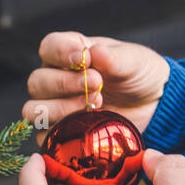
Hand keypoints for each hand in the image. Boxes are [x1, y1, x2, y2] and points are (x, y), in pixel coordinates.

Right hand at [23, 32, 169, 143]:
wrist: (151, 105)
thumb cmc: (137, 76)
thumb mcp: (134, 61)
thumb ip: (115, 58)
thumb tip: (95, 52)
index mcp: (68, 55)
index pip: (49, 47)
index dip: (59, 51)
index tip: (82, 56)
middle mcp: (55, 80)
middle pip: (37, 81)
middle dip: (63, 83)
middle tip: (96, 82)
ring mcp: (54, 108)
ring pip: (33, 110)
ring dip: (61, 108)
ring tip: (94, 105)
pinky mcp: (58, 134)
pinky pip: (43, 137)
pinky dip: (61, 132)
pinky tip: (86, 126)